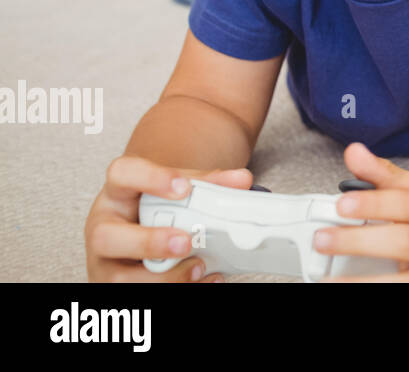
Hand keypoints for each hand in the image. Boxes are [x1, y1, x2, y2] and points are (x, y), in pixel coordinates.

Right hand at [85, 156, 253, 281]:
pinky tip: (203, 280)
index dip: (150, 179)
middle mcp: (104, 229)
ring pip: (119, 279)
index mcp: (118, 194)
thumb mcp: (174, 192)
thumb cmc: (154, 208)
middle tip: (186, 241)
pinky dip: (177, 289)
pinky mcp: (116, 287)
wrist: (140, 226)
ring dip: (163, 277)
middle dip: (148, 242)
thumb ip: (207, 183)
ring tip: (198, 267)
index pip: (121, 174)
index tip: (184, 187)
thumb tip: (242, 180)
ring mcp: (106, 263)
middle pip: (106, 236)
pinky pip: (138, 297)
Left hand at [314, 142, 408, 281]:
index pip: (407, 204)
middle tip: (322, 239)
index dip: (374, 202)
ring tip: (328, 281)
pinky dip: (382, 295)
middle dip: (360, 241)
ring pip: (406, 281)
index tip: (342, 203)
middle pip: (403, 242)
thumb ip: (384, 175)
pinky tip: (355, 294)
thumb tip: (352, 152)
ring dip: (364, 283)